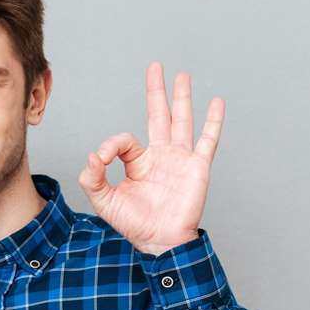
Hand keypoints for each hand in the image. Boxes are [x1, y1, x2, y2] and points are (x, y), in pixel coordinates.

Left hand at [78, 61, 224, 255]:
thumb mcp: (104, 201)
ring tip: (183, 76)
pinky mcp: (197, 168)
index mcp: (139, 161)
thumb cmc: (135, 224)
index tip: (103, 159)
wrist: (160, 242)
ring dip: (182, 97)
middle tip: (156, 67)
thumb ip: (92, 177)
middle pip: (158, 115)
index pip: (125, 139)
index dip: (111, 145)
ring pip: (182, 120)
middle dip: (156, 91)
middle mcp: (160, 155)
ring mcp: (180, 159)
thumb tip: (93, 155)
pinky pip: (207, 140)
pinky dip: (213, 122)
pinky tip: (217, 104)